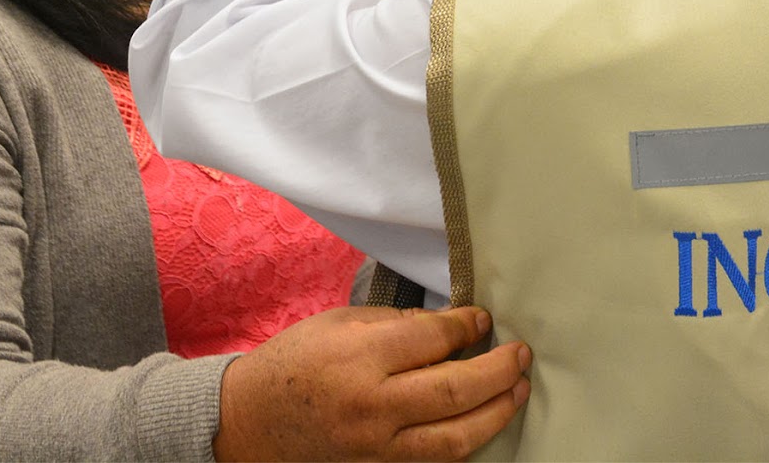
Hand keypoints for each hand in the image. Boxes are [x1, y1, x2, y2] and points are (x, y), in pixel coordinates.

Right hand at [213, 305, 530, 460]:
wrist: (248, 423)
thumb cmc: (292, 364)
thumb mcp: (336, 324)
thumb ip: (394, 324)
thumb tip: (448, 325)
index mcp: (360, 356)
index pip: (435, 338)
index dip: (469, 326)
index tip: (485, 320)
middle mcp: (374, 404)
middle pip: (458, 389)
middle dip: (499, 369)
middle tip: (520, 354)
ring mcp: (378, 446)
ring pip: (457, 437)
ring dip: (498, 412)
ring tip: (518, 390)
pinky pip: (435, 460)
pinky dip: (466, 442)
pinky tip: (482, 422)